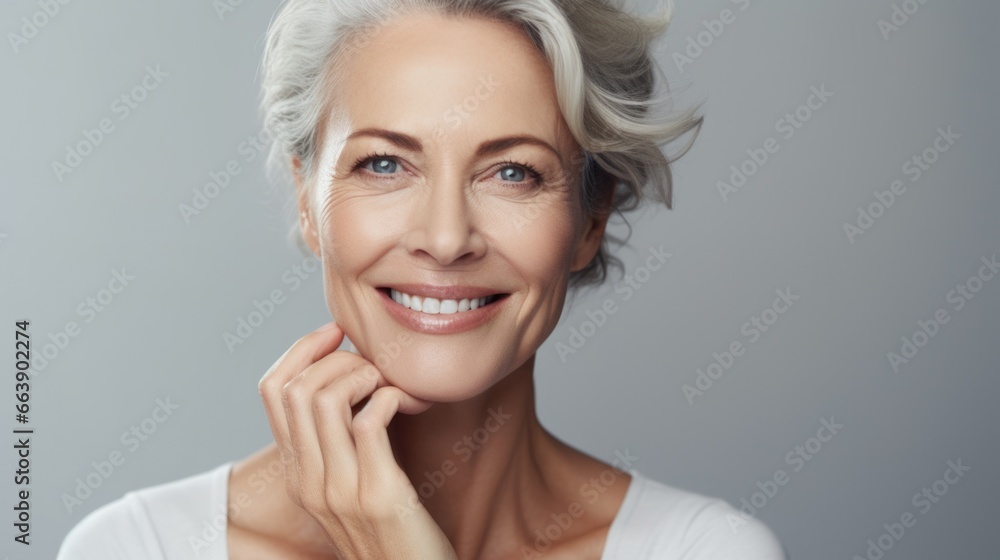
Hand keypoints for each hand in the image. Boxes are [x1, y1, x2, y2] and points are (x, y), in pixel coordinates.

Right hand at [258, 322, 457, 559]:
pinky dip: (391, 396)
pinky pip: (370, 421)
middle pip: (295, 387)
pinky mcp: (379, 494)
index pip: (271, 390)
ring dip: (364, 374)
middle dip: (338, 358)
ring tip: (389, 386)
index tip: (336, 333)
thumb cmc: (393, 526)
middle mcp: (308, 481)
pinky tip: (409, 405)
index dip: (301, 348)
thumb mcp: (351, 479)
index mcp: (296, 472)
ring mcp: (340, 490)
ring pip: (325, 398)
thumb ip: (339, 439)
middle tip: (374, 366)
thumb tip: (347, 376)